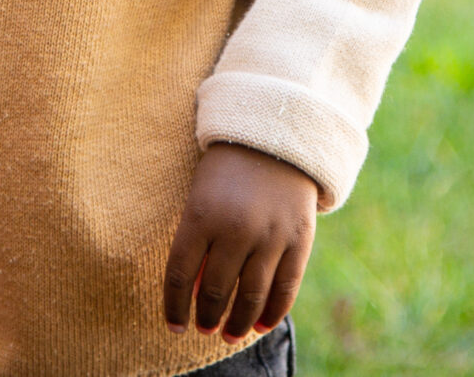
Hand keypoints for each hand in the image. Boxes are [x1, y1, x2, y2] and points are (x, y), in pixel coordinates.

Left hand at [161, 143, 317, 341]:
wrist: (276, 138)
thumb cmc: (226, 173)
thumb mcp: (199, 198)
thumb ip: (196, 244)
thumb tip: (192, 295)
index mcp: (201, 215)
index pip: (179, 276)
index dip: (174, 308)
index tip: (174, 327)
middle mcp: (235, 228)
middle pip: (214, 291)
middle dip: (206, 318)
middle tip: (204, 329)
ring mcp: (270, 235)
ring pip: (250, 297)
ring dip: (237, 324)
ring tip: (229, 334)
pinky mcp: (300, 239)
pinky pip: (285, 288)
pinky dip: (272, 313)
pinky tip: (260, 325)